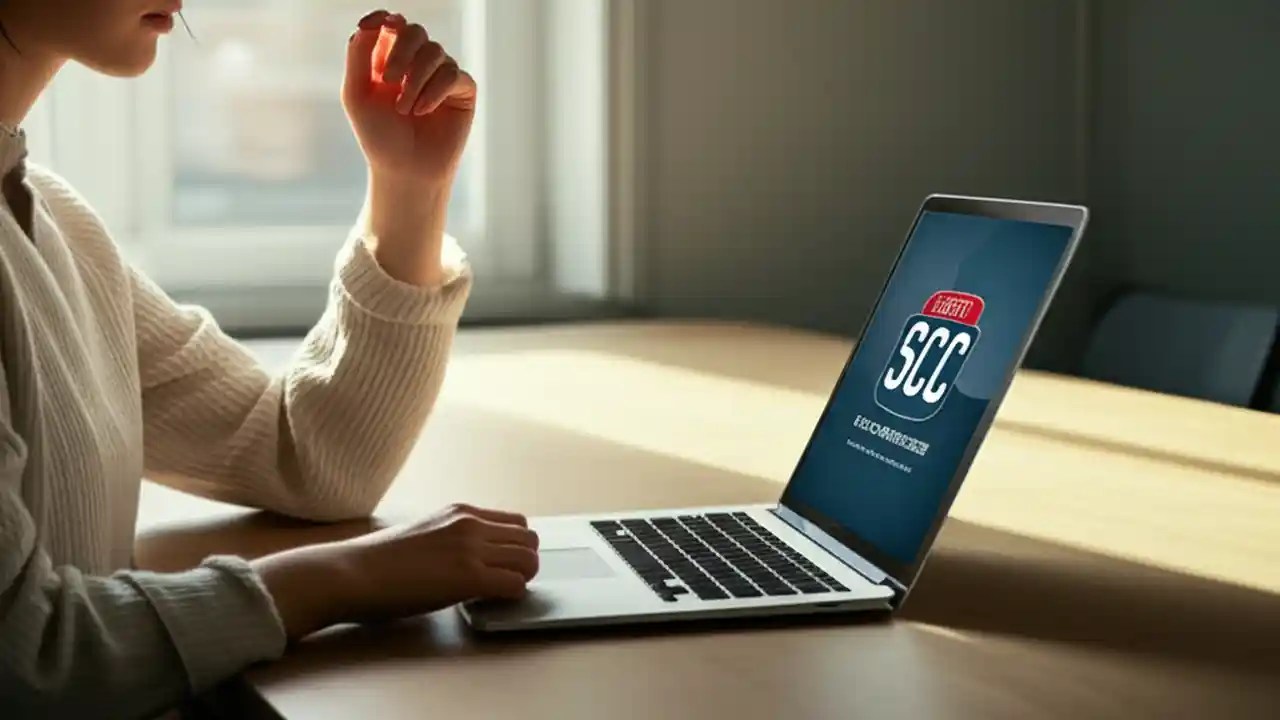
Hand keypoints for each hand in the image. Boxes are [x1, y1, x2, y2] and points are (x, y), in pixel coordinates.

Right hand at [255, 504, 538, 639]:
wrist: (351, 572)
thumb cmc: (376, 561)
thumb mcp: (424, 534)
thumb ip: (452, 539)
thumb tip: (470, 557)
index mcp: (460, 511)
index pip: (515, 522)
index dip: (513, 547)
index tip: (501, 564)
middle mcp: (470, 523)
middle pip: (529, 538)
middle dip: (524, 562)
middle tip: (504, 582)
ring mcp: (471, 549)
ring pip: (529, 560)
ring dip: (521, 578)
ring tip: (498, 593)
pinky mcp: (468, 577)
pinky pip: (515, 584)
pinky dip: (511, 596)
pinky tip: (491, 603)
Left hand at [343, 10, 476, 187]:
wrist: (405, 171)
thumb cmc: (379, 136)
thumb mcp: (357, 92)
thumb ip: (358, 53)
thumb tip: (374, 21)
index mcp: (389, 59)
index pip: (391, 24)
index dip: (383, 19)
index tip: (373, 25)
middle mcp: (418, 63)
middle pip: (414, 31)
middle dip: (400, 51)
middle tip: (387, 81)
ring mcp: (442, 75)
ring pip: (434, 51)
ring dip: (415, 79)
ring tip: (405, 109)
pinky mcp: (462, 90)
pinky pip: (452, 74)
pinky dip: (434, 91)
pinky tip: (422, 112)